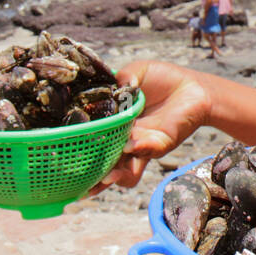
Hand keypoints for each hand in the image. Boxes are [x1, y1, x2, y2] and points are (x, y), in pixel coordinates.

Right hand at [87, 60, 210, 195]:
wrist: (192, 86)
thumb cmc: (162, 80)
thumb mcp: (136, 73)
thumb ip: (122, 78)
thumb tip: (113, 87)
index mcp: (114, 126)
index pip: (93, 142)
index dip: (79, 150)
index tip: (62, 155)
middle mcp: (125, 141)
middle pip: (105, 166)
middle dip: (93, 178)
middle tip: (80, 181)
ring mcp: (143, 146)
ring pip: (125, 171)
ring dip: (114, 174)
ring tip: (106, 176)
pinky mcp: (161, 143)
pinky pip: (147, 151)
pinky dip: (138, 149)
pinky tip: (131, 144)